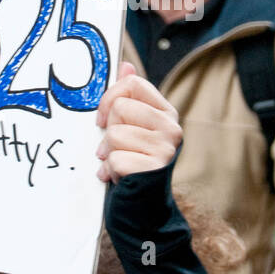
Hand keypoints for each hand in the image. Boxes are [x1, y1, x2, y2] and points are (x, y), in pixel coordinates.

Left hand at [94, 62, 181, 183]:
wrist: (143, 208)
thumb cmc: (133, 164)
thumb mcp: (131, 128)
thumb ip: (129, 97)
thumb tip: (125, 64)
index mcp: (166, 113)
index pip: (133, 83)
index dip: (110, 97)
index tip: (103, 117)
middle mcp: (171, 128)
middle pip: (120, 107)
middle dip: (108, 131)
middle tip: (116, 149)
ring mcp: (165, 149)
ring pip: (114, 134)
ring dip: (109, 154)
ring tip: (120, 165)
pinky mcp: (154, 169)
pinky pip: (115, 159)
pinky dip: (111, 171)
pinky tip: (121, 178)